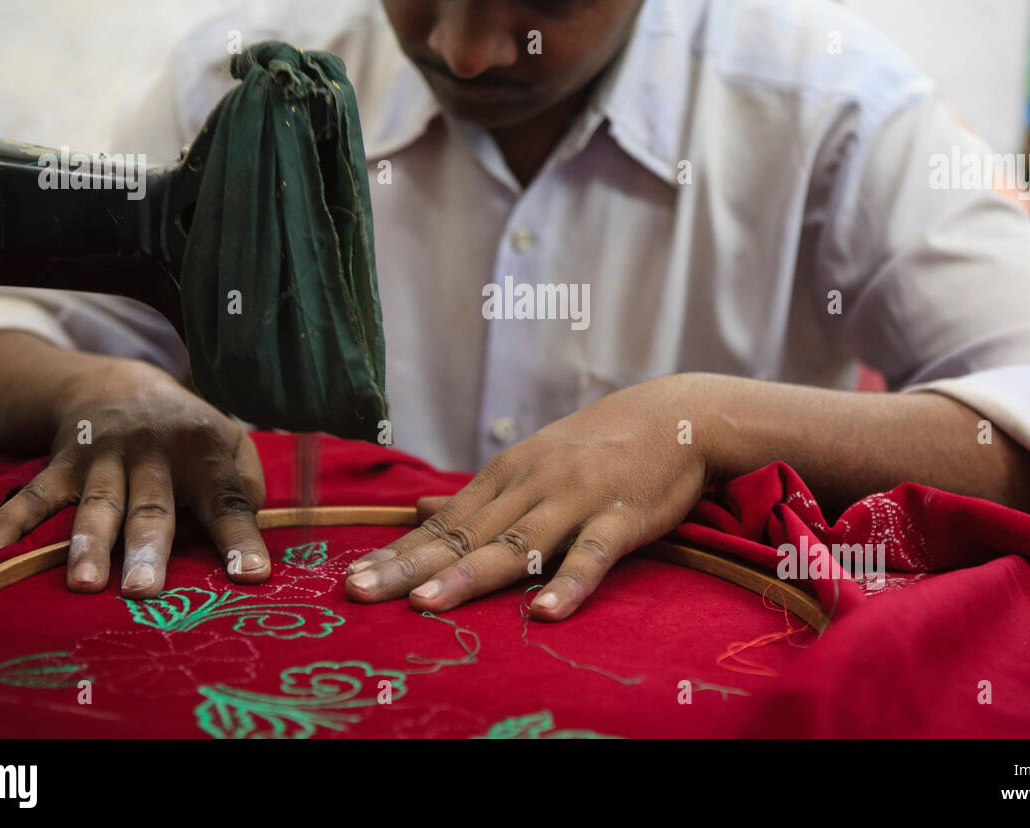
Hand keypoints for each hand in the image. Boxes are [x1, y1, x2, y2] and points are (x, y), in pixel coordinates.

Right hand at [0, 358, 269, 597]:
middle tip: (146, 591)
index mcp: (204, 453)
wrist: (121, 385)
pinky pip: (34, 495)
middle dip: (148, 549)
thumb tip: (249, 536)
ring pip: (98, 506)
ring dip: (89, 545)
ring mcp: (106, 459)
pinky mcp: (63, 464)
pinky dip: (10, 522)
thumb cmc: (188, 435)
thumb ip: (247, 488)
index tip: (252, 576)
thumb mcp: (230, 444)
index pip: (228, 501)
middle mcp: (155, 454)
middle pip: (153, 508)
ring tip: (84, 585)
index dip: (241, 538)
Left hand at [344, 374, 708, 619]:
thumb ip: (480, 496)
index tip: (353, 578)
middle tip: (360, 592)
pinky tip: (547, 614)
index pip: (444, 522)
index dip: (399, 552)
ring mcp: (575, 500)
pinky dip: (571, 582)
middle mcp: (532, 485)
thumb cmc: (599, 447)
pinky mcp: (621, 517)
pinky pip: (593, 554)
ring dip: (472, 575)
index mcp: (507, 475)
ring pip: (518, 544)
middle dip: (411, 566)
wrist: (675, 416)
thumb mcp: (532, 463)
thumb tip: (420, 508)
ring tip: (427, 605)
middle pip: (466, 534)